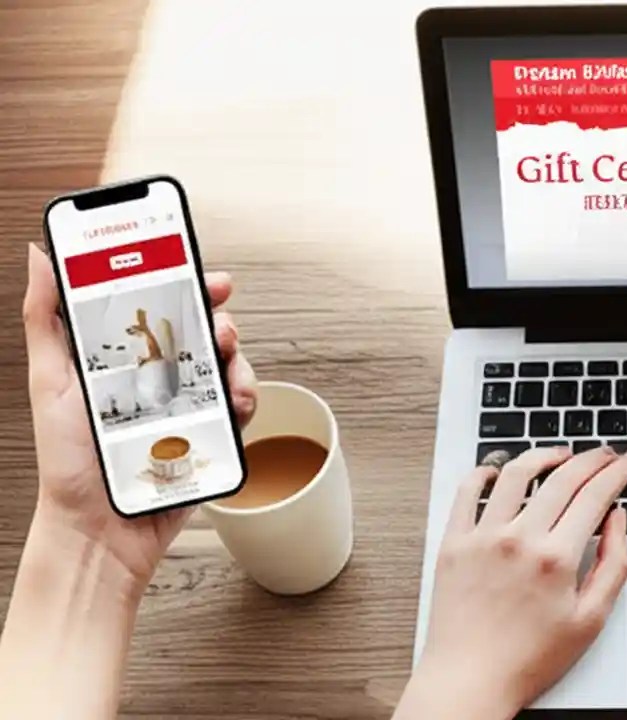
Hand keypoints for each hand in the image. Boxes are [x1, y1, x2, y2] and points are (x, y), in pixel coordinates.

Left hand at [22, 243, 258, 591]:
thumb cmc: (69, 463)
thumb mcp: (50, 381)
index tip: (203, 275)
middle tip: (220, 325)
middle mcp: (161, 377)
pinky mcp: (212, 435)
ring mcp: (190, 406)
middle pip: (204, 330)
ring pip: (230, 364)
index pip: (160, 307)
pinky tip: (234, 404)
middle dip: (221, 319)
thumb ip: (46, 319)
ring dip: (238, 360)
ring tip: (227, 371)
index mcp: (125, 359)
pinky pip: (242, 407)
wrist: (99, 527)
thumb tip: (41, 258)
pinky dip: (245, 399)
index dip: (186, 284)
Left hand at [402, 447, 626, 719]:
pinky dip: (484, 473)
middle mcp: (518, 539)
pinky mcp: (453, 543)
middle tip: (605, 454)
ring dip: (543, 456)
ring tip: (560, 455)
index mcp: (556, 558)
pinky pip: (467, 493)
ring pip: (515, 474)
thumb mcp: (590, 620)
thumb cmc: (528, 659)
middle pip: (562, 477)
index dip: (617, 472)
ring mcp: (482, 537)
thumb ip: (613, 565)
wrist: (470, 680)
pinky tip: (498, 470)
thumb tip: (618, 520)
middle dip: (591, 458)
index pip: (594, 495)